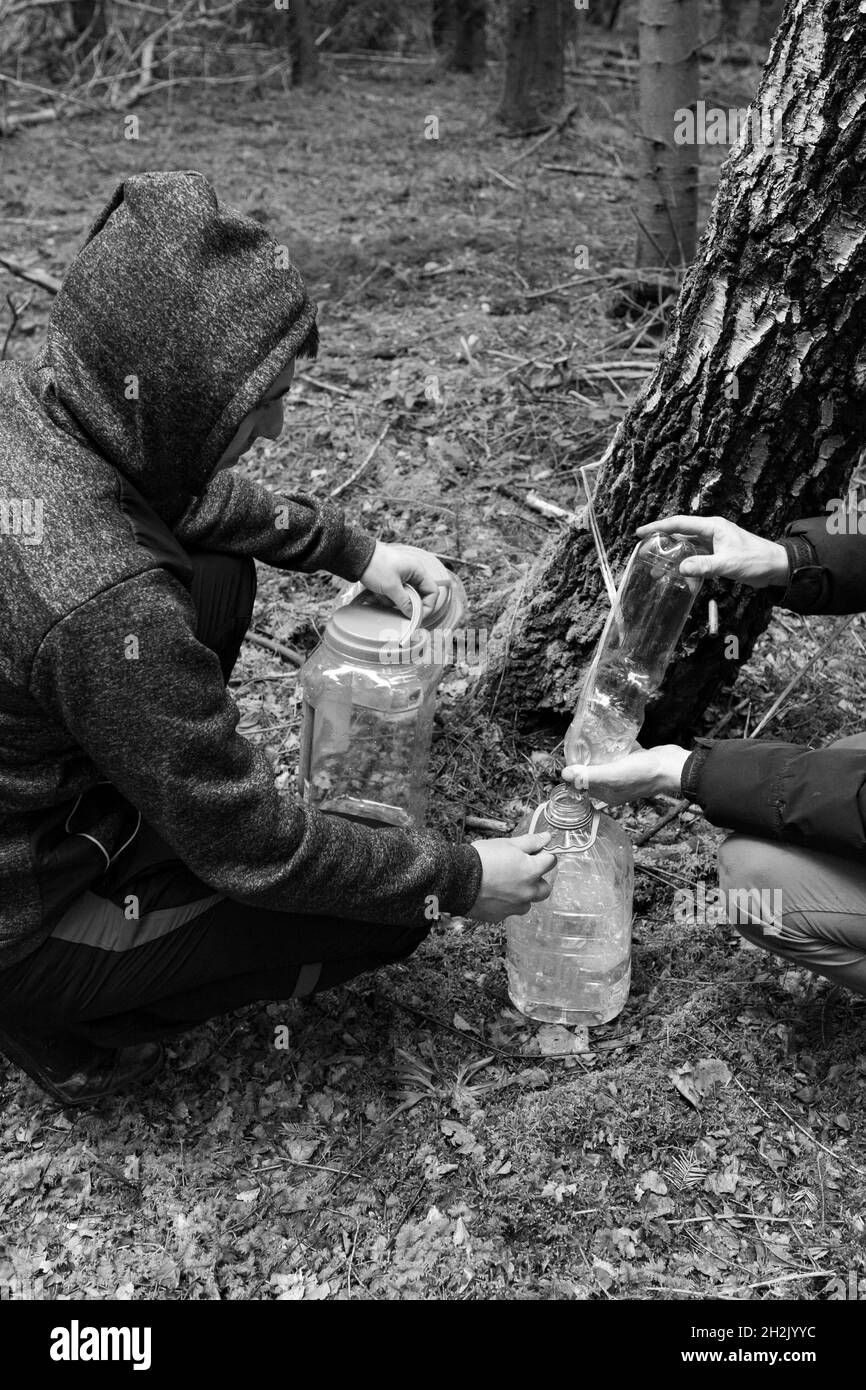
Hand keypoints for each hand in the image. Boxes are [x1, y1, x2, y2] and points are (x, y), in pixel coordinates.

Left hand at [359, 541, 453, 617]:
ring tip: (381, 595)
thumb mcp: (391, 587)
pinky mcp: (391, 579)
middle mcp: (412, 573)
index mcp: (418, 571)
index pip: (432, 592)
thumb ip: (405, 602)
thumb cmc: (376, 566)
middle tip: (398, 609)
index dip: (428, 606)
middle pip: (418, 596)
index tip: (418, 616)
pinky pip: (394, 594)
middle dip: (406, 603)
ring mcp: (401, 576)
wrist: (356, 556)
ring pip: (404, 597)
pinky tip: (376, 593)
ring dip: (393, 600)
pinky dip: (386, 597)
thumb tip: (413, 615)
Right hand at [469, 832, 556, 921]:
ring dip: (522, 895)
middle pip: (544, 888)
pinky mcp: (499, 916)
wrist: (457, 879)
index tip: (534, 853)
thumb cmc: (481, 858)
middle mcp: (527, 892)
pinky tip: (492, 894)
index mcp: (532, 871)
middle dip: (538, 880)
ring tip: (504, 884)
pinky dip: (504, 903)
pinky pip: (508, 910)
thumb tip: (547, 838)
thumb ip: (530, 842)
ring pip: (527, 902)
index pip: (551, 861)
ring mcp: (514, 907)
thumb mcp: (507, 843)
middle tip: (522, 871)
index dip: (543, 855)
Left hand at [562, 745, 690, 806]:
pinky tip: (610, 736)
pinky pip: (620, 754)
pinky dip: (615, 747)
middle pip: (594, 773)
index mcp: (609, 795)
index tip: (571, 756)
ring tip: (591, 738)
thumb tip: (564, 774)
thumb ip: (588, 776)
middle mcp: (617, 787)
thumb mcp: (612, 775)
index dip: (575, 773)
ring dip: (600, 752)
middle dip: (586, 760)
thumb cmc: (643, 773)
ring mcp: (627, 775)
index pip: (584, 785)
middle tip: (579, 744)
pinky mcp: (636, 762)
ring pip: (607, 763)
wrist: (672, 766)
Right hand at [636, 515, 788, 588]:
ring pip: (686, 547)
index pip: (679, 523)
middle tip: (643, 551)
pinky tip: (678, 575)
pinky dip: (685, 565)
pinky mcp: (717, 555)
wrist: (777, 567)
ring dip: (672, 555)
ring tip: (656, 567)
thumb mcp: (728, 564)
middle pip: (679, 533)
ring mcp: (714, 544)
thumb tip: (680, 568)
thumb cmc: (757, 560)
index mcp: (712, 527)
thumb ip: (704, 566)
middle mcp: (711, 532)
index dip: (658, 526)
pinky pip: (696, 558)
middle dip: (661, 541)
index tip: (640, 532)